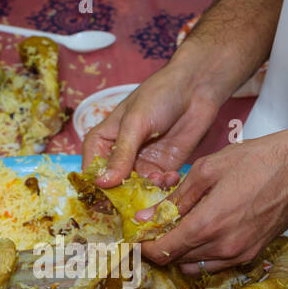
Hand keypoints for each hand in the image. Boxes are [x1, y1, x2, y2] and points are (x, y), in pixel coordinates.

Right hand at [83, 55, 232, 189]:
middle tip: (134, 200)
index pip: (91, 172)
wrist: (196, 87)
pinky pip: (158, 187)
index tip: (105, 201)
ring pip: (136, 191)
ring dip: (146, 192)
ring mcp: (141, 164)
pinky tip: (171, 176)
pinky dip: (163, 186)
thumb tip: (102, 184)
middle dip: (122, 196)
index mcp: (102, 141)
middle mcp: (119, 156)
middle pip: (112, 187)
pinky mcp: (163, 168)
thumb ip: (121, 155)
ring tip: (159, 179)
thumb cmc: (158, 96)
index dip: (96, 189)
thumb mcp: (134, 124)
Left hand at [139, 124, 287, 272]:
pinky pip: (217, 263)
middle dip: (162, 248)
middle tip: (156, 228)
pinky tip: (204, 231)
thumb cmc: (256, 160)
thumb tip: (146, 219)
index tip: (136, 238)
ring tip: (180, 228)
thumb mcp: (207, 169)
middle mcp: (223, 248)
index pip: (163, 251)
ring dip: (183, 252)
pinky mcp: (252, 254)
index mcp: (207, 225)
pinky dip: (204, 253)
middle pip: (177, 260)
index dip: (144, 247)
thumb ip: (175, 198)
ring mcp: (240, 254)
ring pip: (196, 265)